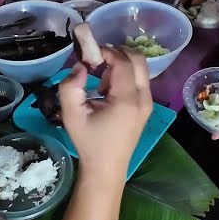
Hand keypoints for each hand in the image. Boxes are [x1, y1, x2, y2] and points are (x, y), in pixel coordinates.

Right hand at [58, 47, 151, 173]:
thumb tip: (81, 66)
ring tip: (100, 79)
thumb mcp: (71, 114)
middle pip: (138, 59)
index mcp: (126, 100)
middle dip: (117, 52)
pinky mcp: (146, 106)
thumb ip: (70, 86)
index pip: (122, 62)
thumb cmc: (89, 141)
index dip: (106, 52)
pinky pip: (140, 79)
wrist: (106, 167)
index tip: (89, 54)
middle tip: (97, 60)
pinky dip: (125, 75)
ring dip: (121, 64)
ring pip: (141, 68)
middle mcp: (143, 98)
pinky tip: (108, 89)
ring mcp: (148, 102)